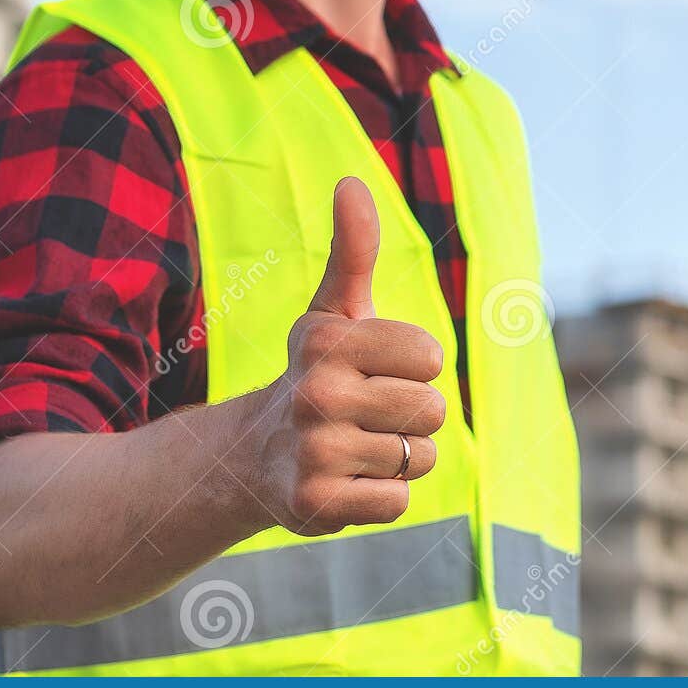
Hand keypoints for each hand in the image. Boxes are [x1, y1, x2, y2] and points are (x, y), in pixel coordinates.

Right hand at [250, 177, 446, 536]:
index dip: (415, 367)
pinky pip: (399, 502)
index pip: (431, 357)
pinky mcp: (317, 506)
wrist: (255, 456)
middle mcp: (315, 395)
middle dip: (412, 416)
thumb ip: (354, 248)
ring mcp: (314, 453)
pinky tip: (347, 481)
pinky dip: (382, 497)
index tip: (376, 370)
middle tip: (366, 414)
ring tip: (357, 447)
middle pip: (432, 410)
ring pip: (419, 457)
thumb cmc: (318, 371)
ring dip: (400, 457)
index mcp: (326, 342)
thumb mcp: (335, 309)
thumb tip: (352, 180)